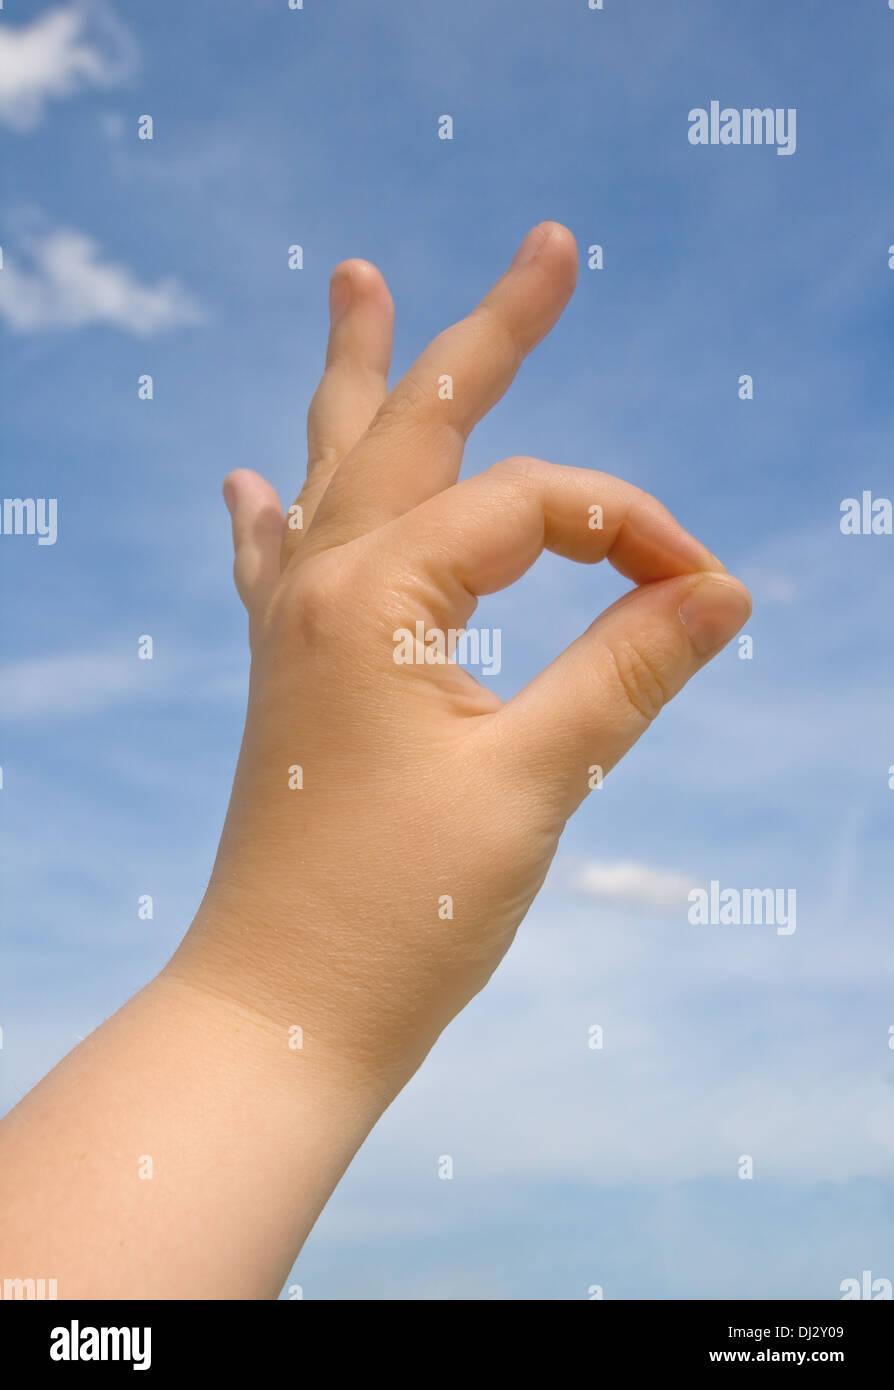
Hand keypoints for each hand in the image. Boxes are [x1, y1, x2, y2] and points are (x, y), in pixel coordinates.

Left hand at [171, 222, 751, 1093]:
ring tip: (357, 281)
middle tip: (550, 246)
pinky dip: (275, 511)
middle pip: (418, 422)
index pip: (536, 507)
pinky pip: (278, 562)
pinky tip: (246, 482)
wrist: (286, 1005)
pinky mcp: (289, 675)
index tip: (705, 588)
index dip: (635, 530)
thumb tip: (721, 587)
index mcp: (379, 593)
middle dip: (492, 333)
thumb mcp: (538, 781)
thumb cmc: (403, 906)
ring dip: (361, 375)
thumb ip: (629, 669)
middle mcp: (323, 584)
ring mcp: (292, 626)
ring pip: (335, 466)